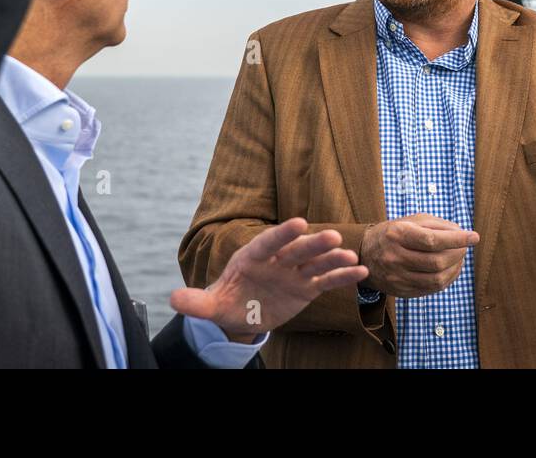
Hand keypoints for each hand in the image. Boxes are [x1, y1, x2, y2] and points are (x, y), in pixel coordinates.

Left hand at [169, 218, 366, 342]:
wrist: (243, 312)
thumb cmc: (227, 301)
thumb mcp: (210, 304)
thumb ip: (195, 302)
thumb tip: (173, 298)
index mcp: (253, 256)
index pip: (269, 242)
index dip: (283, 233)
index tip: (300, 222)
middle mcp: (277, 260)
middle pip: (297, 250)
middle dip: (314, 244)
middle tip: (333, 236)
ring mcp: (294, 272)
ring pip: (316, 263)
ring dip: (333, 258)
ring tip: (352, 257)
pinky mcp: (307, 287)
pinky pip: (327, 280)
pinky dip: (343, 276)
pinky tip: (362, 272)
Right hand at [361, 213, 479, 298]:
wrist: (365, 254)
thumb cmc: (394, 233)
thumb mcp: (411, 220)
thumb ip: (437, 225)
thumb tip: (462, 234)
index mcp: (398, 234)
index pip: (432, 240)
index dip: (456, 240)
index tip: (474, 237)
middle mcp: (395, 257)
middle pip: (436, 262)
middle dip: (458, 254)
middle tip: (465, 247)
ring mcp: (397, 277)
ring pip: (436, 280)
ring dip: (455, 269)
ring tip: (459, 258)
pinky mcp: (401, 291)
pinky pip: (431, 289)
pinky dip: (446, 280)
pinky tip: (450, 270)